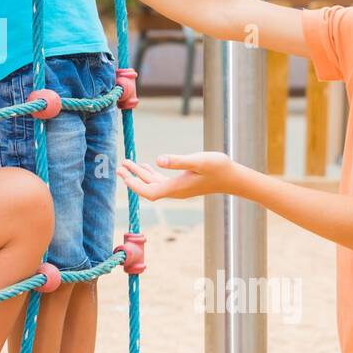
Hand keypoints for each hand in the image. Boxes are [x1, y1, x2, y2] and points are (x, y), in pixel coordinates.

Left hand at [117, 152, 238, 199]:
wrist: (234, 178)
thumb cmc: (219, 168)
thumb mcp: (198, 161)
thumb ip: (178, 161)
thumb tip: (157, 160)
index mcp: (176, 188)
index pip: (149, 192)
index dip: (134, 184)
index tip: (123, 174)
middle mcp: (175, 191)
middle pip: (147, 188)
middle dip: (132, 178)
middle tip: (119, 166)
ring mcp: (179, 188)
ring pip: (153, 183)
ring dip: (140, 174)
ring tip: (127, 163)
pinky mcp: (183, 183)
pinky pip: (161, 181)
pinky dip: (151, 174)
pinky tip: (146, 166)